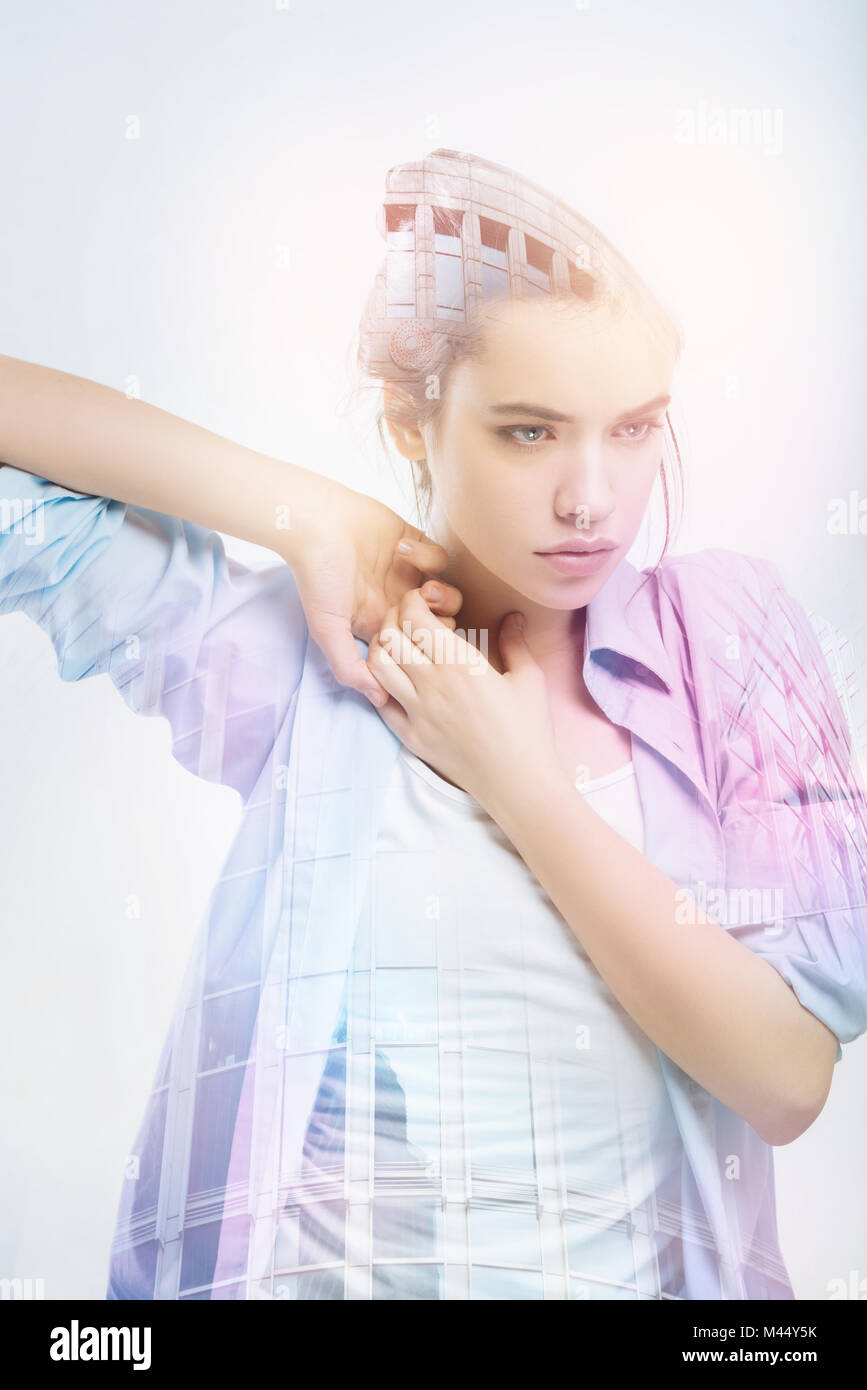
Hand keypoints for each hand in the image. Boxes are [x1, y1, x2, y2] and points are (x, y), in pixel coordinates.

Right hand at [284, 476, 462, 704]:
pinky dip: (429, 556)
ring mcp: (410, 575)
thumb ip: (349, 666)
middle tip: (427, 617)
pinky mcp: (417, 545)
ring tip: (424, 587)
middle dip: (440, 625)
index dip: (424, 651)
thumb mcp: (326, 629)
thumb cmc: (317, 576)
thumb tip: (378, 700)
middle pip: (442, 627)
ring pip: (450, 596)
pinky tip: (402, 550)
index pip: (418, 651)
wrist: (316, 523)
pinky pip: (442, 558)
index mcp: (382, 627)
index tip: (416, 642)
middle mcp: (399, 603)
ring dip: (444, 594)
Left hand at [365, 587, 560, 811]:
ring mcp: (416, 712)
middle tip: (407, 621)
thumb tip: (512, 615)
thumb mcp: (529, 679)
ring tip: (399, 648)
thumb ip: (515, 642)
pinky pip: (380, 703)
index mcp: (460, 664)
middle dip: (394, 619)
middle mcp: (431, 684)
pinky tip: (397, 682)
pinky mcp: (410, 737)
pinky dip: (381, 686)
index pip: (415, 618)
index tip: (424, 602)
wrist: (518, 782)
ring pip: (376, 667)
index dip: (412, 602)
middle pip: (389, 636)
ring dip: (382, 650)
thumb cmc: (529, 730)